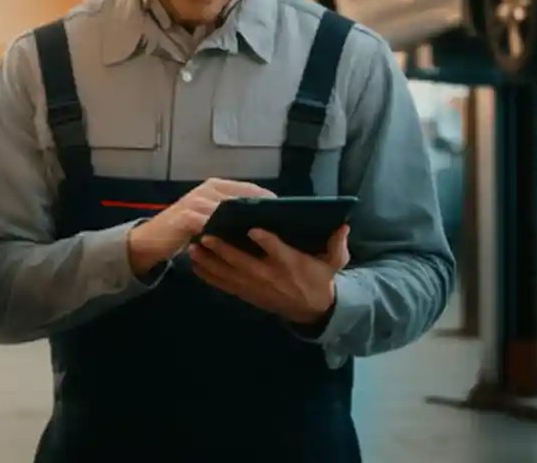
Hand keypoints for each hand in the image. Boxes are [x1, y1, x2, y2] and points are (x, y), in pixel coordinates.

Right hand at [127, 178, 275, 275]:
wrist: (150, 240)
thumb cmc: (183, 230)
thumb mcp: (209, 217)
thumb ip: (230, 213)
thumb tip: (263, 220)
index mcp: (216, 185)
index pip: (252, 189)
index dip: (271, 202)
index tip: (289, 217)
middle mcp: (209, 188)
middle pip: (246, 197)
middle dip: (266, 212)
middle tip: (287, 228)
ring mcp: (198, 201)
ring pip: (234, 210)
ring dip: (252, 223)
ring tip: (272, 238)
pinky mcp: (190, 217)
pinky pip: (216, 225)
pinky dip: (231, 235)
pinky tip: (245, 247)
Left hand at [190, 223, 350, 325]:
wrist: (312, 310)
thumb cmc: (319, 278)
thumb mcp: (333, 263)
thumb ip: (337, 245)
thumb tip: (343, 226)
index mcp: (290, 263)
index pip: (277, 250)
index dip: (266, 240)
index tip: (252, 228)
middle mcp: (270, 275)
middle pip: (243, 263)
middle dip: (224, 250)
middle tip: (206, 235)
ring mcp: (255, 287)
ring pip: (229, 274)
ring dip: (210, 262)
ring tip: (193, 248)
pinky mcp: (247, 294)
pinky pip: (224, 285)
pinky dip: (208, 275)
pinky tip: (194, 264)